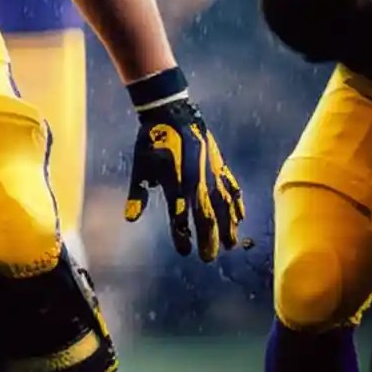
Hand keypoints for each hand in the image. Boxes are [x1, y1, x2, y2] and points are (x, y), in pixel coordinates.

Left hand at [123, 68, 244, 260]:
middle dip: (207, 239)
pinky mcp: (219, 165)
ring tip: (229, 246)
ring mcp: (210, 173)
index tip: (184, 251)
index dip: (182, 236)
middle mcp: (195, 180)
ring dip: (227, 227)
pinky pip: (232, 188)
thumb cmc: (152, 142)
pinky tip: (241, 218)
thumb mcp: (140, 167)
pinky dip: (237, 204)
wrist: (173, 114)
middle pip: (205, 216)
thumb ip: (137, 194)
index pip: (179, 217)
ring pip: (223, 206)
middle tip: (207, 258)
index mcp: (174, 182)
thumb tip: (130, 219)